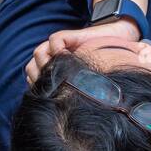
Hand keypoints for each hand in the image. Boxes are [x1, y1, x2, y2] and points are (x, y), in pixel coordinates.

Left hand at [24, 20, 139, 85]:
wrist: (118, 41)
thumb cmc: (102, 68)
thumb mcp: (85, 85)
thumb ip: (70, 93)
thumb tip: (57, 114)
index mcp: (52, 72)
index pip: (32, 78)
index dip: (36, 86)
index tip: (48, 94)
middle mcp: (52, 59)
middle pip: (32, 67)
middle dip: (39, 75)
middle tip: (55, 83)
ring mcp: (58, 48)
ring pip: (39, 53)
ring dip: (47, 62)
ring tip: (62, 70)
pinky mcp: (68, 37)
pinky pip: (54, 41)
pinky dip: (56, 48)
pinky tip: (68, 55)